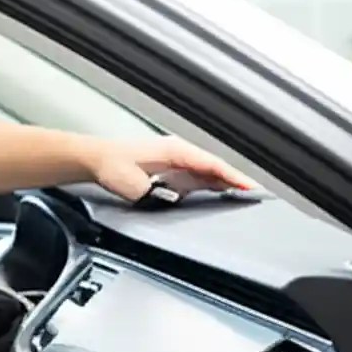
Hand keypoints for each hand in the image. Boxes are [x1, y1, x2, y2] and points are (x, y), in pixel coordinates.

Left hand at [88, 136, 256, 201]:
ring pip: (208, 171)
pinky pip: (197, 175)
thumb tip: (175, 200)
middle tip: (257, 196)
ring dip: (225, 183)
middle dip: (236, 181)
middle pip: (216, 168)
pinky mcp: (170, 168)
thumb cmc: (111, 165)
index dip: (234, 177)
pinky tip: (218, 193)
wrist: (94, 160)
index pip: (213, 164)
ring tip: (245, 196)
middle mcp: (179, 152)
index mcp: (176, 151)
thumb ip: (158, 194)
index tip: (250, 188)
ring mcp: (175, 159)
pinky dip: (211, 184)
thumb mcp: (136, 186)